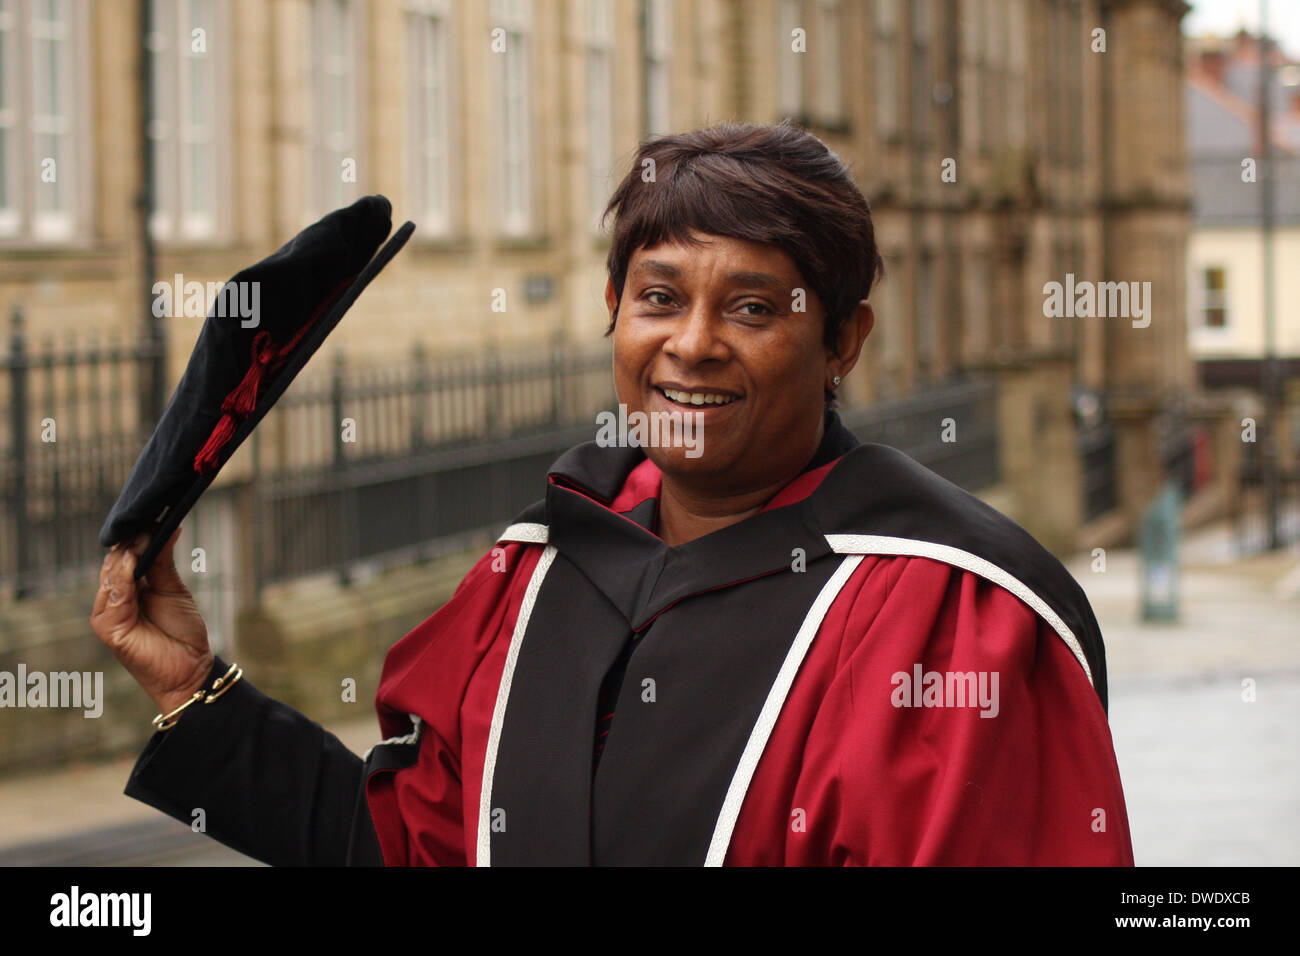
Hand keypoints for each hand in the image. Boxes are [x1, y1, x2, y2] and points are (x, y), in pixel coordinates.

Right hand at [90, 527, 213, 718]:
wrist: (191, 667)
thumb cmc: (182, 631)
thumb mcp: (173, 589)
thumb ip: (163, 561)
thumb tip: (169, 528)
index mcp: (127, 589)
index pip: (123, 557)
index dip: (135, 537)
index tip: (151, 516)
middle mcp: (114, 599)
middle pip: (114, 563)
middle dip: (131, 543)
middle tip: (150, 522)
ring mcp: (108, 614)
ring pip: (110, 576)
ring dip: (127, 556)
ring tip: (144, 538)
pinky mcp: (109, 628)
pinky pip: (113, 597)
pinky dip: (122, 578)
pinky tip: (132, 562)